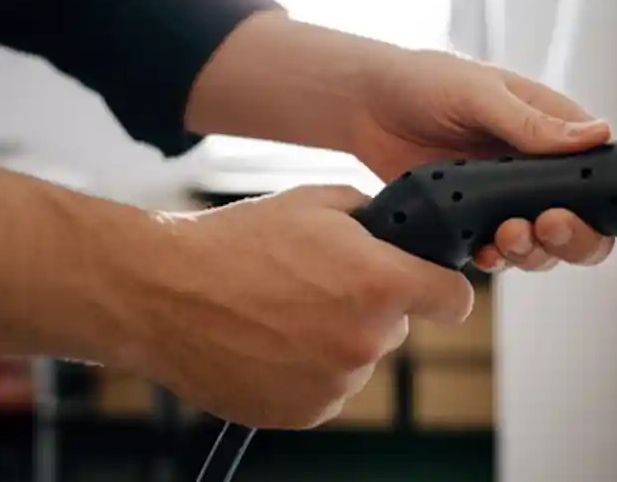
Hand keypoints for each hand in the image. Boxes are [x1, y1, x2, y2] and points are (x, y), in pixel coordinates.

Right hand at [121, 184, 472, 428]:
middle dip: (371, 308)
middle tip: (318, 286)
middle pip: (397, 328)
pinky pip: (325, 389)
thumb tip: (395, 230)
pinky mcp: (305, 413)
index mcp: (380, 286)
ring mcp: (336, 384)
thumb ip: (371, 216)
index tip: (425, 285)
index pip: (454, 301)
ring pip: (357, 359)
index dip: (440, 288)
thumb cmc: (233, 243)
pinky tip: (269, 341)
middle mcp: (366, 342)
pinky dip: (306, 371)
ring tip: (280, 312)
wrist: (163, 293)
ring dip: (335, 340)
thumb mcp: (314, 202)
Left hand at [351, 49, 616, 273]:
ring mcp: (509, 200)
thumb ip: (532, 121)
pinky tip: (482, 250)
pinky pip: (502, 255)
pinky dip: (498, 260)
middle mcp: (541, 170)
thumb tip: (593, 135)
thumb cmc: (424, 81)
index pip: (613, 175)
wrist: (367, 106)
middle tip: (547, 226)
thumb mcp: (479, 91)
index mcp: (558, 131)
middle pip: (589, 225)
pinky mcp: (476, 221)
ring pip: (548, 247)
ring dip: (535, 251)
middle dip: (578, 237)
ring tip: (506, 234)